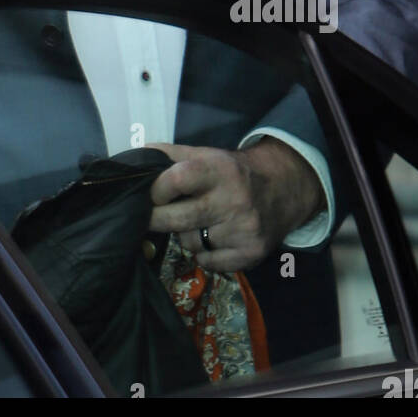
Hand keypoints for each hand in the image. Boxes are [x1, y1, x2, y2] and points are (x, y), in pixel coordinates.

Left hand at [147, 137, 324, 271]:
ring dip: (185, 235)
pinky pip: (207, 262)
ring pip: (190, 243)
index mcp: (219, 169)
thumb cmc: (232, 171)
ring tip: (196, 222)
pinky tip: (212, 238)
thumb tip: (135, 158)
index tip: (152, 194)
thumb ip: (170, 155)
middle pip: (178, 219)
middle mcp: (234, 200)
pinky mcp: (251, 254)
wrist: (282, 188)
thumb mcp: (206, 154)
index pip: (177, 179)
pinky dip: (203, 253)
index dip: (157, 189)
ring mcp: (244, 230)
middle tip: (153, 216)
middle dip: (157, 219)